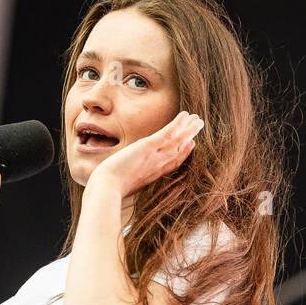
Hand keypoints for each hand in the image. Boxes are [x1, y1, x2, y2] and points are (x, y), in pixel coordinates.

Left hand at [88, 111, 203, 198]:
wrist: (106, 188)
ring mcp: (154, 157)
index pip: (172, 163)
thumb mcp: (123, 183)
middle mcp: (156, 166)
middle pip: (178, 150)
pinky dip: (177, 124)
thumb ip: (128, 178)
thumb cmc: (110, 188)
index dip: (183, 153)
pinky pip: (167, 134)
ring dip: (188, 129)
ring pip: (177, 141)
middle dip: (189, 138)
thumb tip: (121, 178)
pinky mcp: (148, 148)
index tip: (191, 144)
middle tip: (198, 127)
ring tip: (198, 119)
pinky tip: (184, 115)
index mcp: (151, 175)